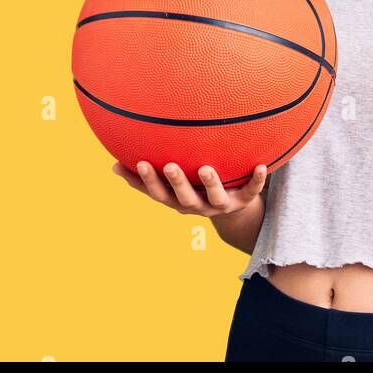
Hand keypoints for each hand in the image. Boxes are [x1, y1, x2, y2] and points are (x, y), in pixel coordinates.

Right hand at [111, 160, 266, 216]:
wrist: (231, 210)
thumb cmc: (193, 190)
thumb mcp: (169, 186)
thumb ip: (142, 178)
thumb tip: (111, 165)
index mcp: (178, 202)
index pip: (159, 194)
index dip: (148, 181)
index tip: (139, 162)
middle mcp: (198, 206)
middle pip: (185, 199)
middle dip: (177, 183)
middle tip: (170, 165)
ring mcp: (222, 205)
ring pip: (216, 198)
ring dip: (212, 183)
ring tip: (207, 167)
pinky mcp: (244, 201)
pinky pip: (252, 191)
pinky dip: (257, 181)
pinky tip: (262, 165)